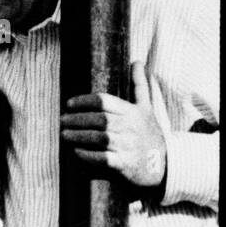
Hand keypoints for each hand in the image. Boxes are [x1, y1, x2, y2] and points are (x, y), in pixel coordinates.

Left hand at [60, 62, 166, 191]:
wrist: (163, 163)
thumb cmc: (150, 133)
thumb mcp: (148, 107)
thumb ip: (140, 85)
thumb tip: (137, 62)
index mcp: (132, 111)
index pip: (104, 101)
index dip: (84, 101)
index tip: (69, 104)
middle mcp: (129, 127)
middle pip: (98, 119)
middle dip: (77, 119)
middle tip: (62, 120)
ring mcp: (126, 145)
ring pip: (98, 138)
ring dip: (78, 136)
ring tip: (64, 134)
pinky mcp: (124, 164)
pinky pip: (103, 159)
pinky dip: (88, 155)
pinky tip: (76, 152)